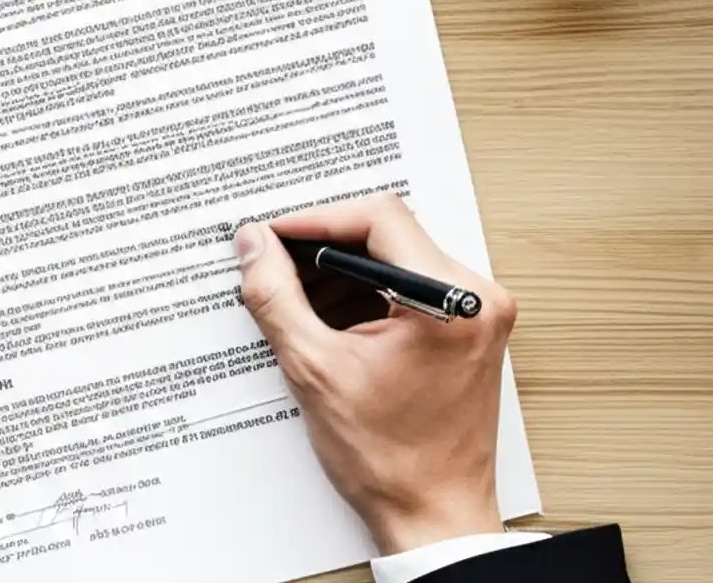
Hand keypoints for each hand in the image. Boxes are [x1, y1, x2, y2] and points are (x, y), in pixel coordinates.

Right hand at [235, 194, 517, 555]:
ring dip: (342, 273)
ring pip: (397, 258)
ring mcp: (479, 313)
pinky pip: (410, 287)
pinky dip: (365, 294)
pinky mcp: (469, 330)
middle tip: (275, 265)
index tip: (273, 235)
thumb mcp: (313, 369)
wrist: (433, 515)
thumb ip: (276, 297)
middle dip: (324, 248)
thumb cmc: (390, 460)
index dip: (315, 219)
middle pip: (389, 233)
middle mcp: (478, 297)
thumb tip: (253, 246)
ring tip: (296, 301)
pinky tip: (327, 319)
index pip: (379, 218)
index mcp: (452, 300)